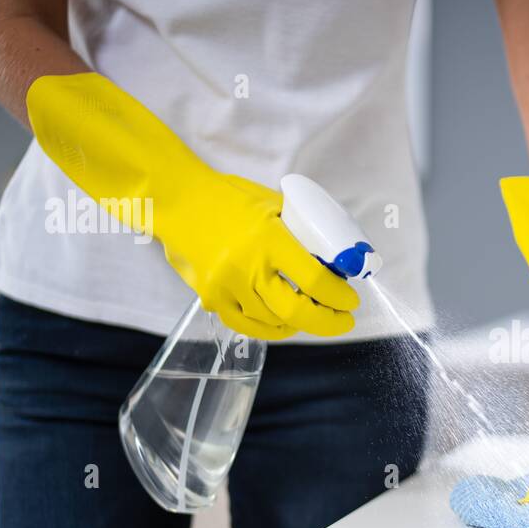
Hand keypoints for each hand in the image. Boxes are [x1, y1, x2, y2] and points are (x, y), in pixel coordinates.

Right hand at [26, 73, 357, 339]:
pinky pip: (248, 326)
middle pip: (297, 311)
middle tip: (344, 320)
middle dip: (329, 322)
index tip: (352, 300)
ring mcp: (226, 285)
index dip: (340, 297)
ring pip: (274, 322)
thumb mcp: (274, 205)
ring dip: (302, 324)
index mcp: (268, 238)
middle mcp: (247, 266)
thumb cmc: (230, 198)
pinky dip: (272, 329)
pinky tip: (286, 323)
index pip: (315, 279)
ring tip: (316, 316)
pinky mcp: (211, 298)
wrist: (176, 201)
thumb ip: (303, 232)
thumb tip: (339, 258)